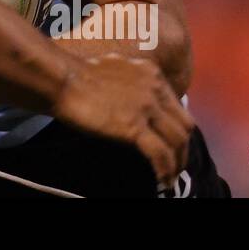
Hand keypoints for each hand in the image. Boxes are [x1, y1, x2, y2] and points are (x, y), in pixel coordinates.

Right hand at [50, 53, 193, 187]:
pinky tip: (161, 180)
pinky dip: (165, 170)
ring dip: (177, 163)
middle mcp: (155, 89)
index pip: (178, 107)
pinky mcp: (134, 127)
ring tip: (169, 177)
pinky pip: (160, 154)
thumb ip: (133, 82)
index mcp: (152, 74)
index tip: (171, 142)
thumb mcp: (117, 70)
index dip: (177, 129)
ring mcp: (146, 108)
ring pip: (177, 142)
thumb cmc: (80, 75)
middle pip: (184, 126)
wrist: (64, 80)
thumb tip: (134, 100)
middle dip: (183, 149)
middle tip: (175, 163)